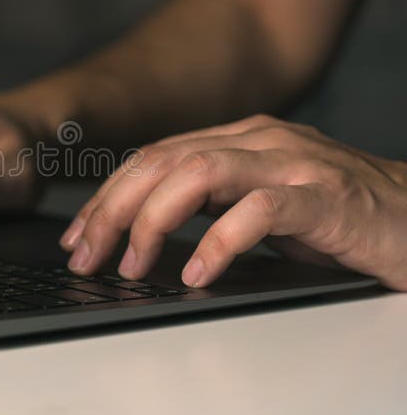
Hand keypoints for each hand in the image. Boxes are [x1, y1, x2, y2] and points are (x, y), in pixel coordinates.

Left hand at [59, 114, 406, 289]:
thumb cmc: (336, 216)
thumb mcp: (256, 203)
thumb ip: (208, 203)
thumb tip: (141, 231)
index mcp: (236, 140)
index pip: (152, 158)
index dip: (107, 196)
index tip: (78, 237)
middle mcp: (258, 141)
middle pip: (162, 162)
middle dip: (113, 209)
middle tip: (86, 255)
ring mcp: (292, 164)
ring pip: (199, 173)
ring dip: (153, 220)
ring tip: (131, 265)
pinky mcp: (325, 197)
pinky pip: (260, 211)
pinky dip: (220, 242)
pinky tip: (198, 273)